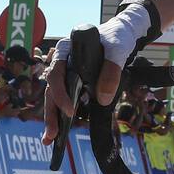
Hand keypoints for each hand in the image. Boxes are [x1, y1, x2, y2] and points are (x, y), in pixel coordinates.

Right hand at [42, 3, 153, 143]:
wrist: (123, 35)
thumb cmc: (117, 38)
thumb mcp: (117, 50)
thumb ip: (110, 71)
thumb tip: (102, 99)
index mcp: (66, 49)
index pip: (56, 72)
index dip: (60, 94)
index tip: (71, 112)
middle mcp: (62, 61)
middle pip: (51, 88)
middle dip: (51, 113)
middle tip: (52, 134)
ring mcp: (67, 72)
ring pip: (55, 96)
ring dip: (53, 117)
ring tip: (50, 139)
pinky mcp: (75, 82)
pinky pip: (66, 98)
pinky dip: (62, 114)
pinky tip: (60, 131)